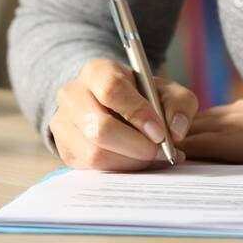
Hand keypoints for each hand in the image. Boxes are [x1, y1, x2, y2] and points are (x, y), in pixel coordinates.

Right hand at [50, 58, 197, 170]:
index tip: (160, 132)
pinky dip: (120, 170)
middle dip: (137, 147)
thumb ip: (179, 104)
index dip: (138, 113)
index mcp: (96, 71)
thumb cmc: (141, 96)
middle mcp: (72, 95)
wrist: (111, 106)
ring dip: (131, 162)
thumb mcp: (166, 90)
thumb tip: (175, 131)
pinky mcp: (64, 149)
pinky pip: (91, 168)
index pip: (112, 90)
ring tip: (154, 159)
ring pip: (95, 153)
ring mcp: (62, 123)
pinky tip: (137, 162)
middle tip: (163, 152)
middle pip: (99, 128)